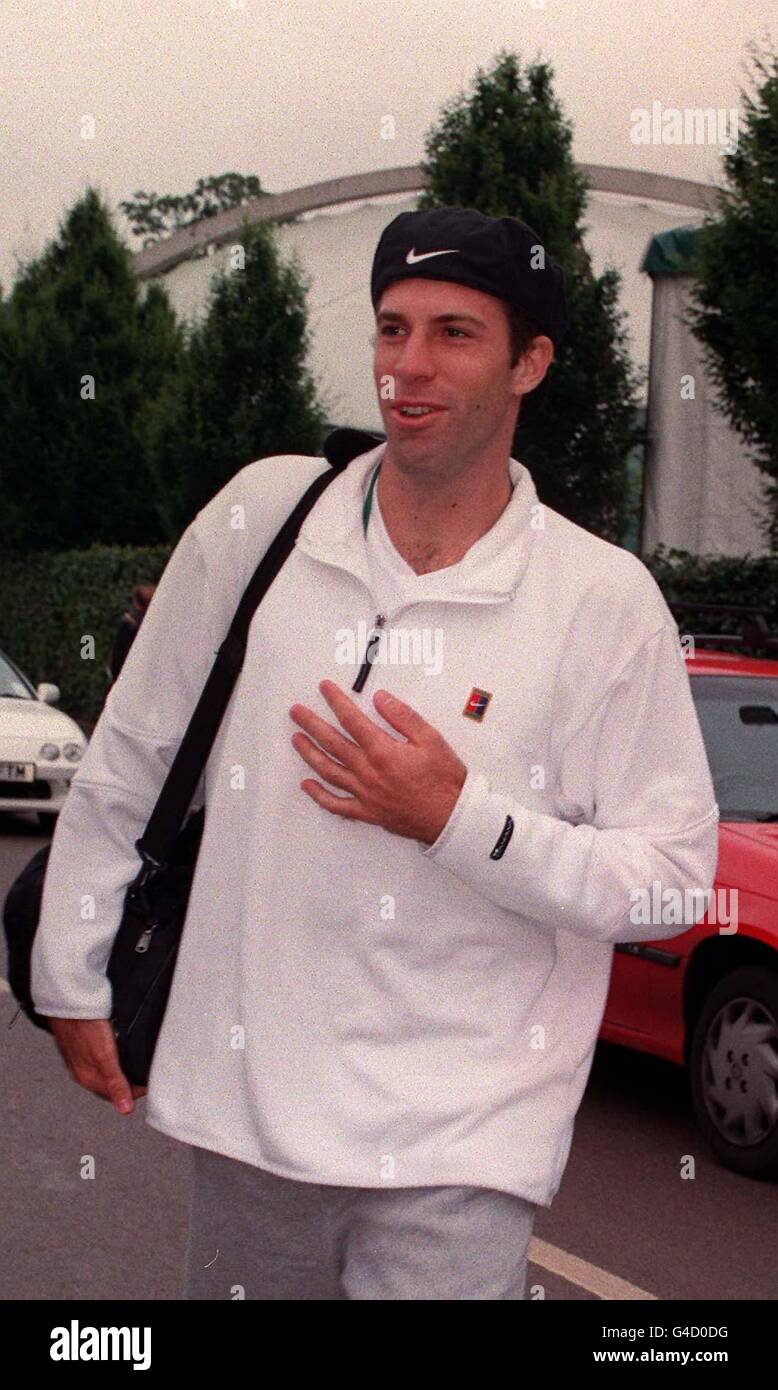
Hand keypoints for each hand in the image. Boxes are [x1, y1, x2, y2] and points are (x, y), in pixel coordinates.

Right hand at [48, 1018, 147, 1112]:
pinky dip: (113, 1058)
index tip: (150, 1083)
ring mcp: (81, 1057)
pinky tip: (119, 1048)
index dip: (135, 1091)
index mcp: (87, 1078)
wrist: (68, 1000)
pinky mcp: (82, 1044)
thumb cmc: (84, 1025)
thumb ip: (115, 1082)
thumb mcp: (105, 1056)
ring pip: (105, 1071)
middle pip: (110, 1084)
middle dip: (128, 1083)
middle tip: (146, 1073)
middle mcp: (82, 1070)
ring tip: (136, 1062)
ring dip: (121, 1070)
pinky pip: (101, 1057)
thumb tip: (125, 1109)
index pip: (116, 1095)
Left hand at [289, 679, 467, 845]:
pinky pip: (336, 805)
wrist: (451, 817)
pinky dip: (318, 795)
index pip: (351, 719)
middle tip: (296, 712)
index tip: (325, 689)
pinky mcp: (367, 812)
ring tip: (296, 739)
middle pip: (331, 743)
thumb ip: (403, 717)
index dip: (335, 701)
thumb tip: (381, 699)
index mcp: (382, 751)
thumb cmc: (444, 781)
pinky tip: (307, 786)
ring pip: (328, 771)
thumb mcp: (431, 739)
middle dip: (311, 724)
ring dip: (309, 753)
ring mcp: (364, 793)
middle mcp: (367, 772)